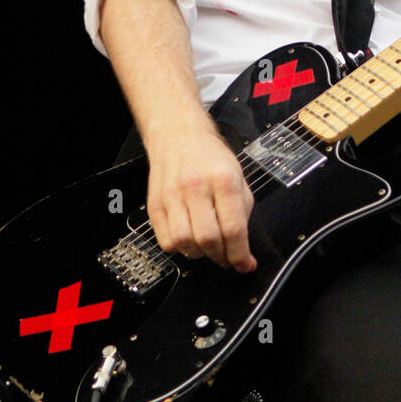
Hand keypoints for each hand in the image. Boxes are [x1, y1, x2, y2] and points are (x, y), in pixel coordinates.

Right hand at [145, 125, 256, 273]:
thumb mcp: (238, 177)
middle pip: (208, 239)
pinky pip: (166, 241)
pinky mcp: (154, 204)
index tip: (246, 266)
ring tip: (208, 248)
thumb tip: (243, 250)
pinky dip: (180, 248)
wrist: (179, 136)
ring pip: (184, 243)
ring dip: (200, 254)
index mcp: (223, 179)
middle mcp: (196, 187)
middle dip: (222, 257)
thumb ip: (242, 212)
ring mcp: (172, 196)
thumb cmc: (211, 158)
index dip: (241, 254)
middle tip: (227, 258)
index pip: (233, 228)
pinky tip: (190, 240)